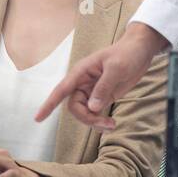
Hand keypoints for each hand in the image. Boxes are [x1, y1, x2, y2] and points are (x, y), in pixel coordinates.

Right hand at [37, 22, 167, 129]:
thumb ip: (103, 88)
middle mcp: (83, 83)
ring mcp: (92, 90)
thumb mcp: (116, 68)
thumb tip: (92, 108)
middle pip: (75, 107)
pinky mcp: (102, 96)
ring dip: (95, 122)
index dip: (49, 104)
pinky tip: (110, 124)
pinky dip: (100, 121)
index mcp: (81, 72)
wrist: (140, 51)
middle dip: (87, 119)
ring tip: (112, 126)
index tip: (38, 118)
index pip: (60, 90)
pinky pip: (95, 113)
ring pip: (85, 112)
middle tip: (107, 124)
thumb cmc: (126, 54)